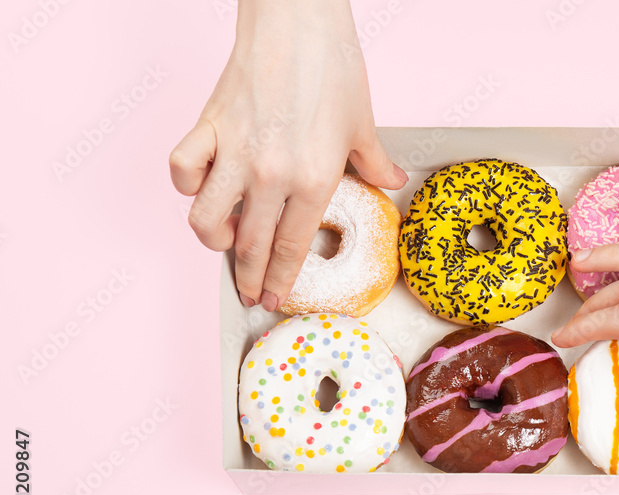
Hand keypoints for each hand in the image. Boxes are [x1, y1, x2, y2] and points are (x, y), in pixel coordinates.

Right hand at [169, 0, 405, 311]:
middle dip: (247, 277)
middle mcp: (271, 175)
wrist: (297, 22)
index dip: (279, 279)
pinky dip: (186, 185)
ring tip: (224, 239)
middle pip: (249, 244)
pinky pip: (182, 171)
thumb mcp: (364, 123)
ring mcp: (235, 152)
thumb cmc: (334, 68)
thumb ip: (375, 162)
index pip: (290, 247)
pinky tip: (201, 186)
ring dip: (212, 239)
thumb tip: (392, 180)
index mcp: (314, 180)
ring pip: (205, 218)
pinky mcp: (208, 126)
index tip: (272, 298)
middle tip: (248, 292)